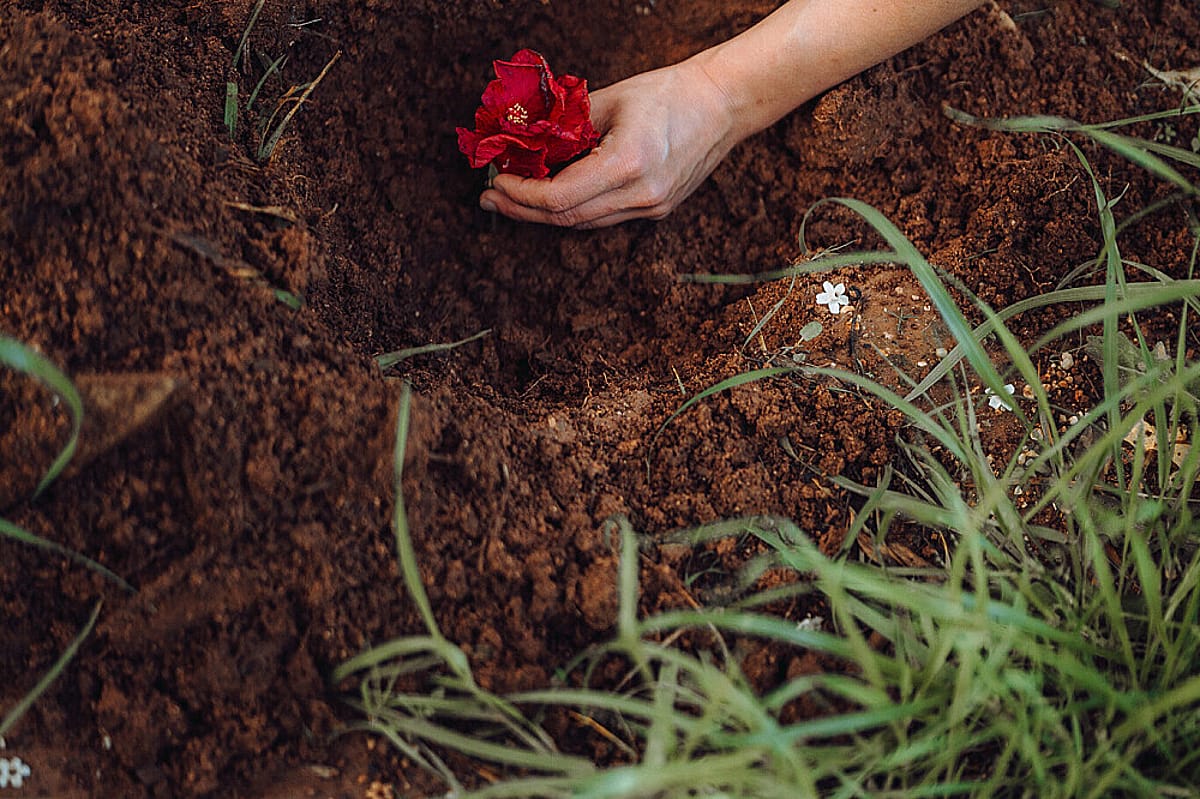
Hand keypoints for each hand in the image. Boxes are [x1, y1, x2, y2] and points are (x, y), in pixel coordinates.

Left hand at [479, 58, 738, 228]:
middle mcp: (641, 196)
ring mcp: (651, 208)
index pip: (558, 198)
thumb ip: (567, 123)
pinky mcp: (656, 210)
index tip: (495, 183)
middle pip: (566, 219)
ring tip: (514, 199)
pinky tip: (552, 196)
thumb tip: (527, 139)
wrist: (723, 105)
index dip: (520, 196)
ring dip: (545, 214)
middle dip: (523, 211)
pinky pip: (603, 217)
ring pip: (583, 223)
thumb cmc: (669, 92)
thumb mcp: (611, 98)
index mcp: (628, 164)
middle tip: (491, 200)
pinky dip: (572, 209)